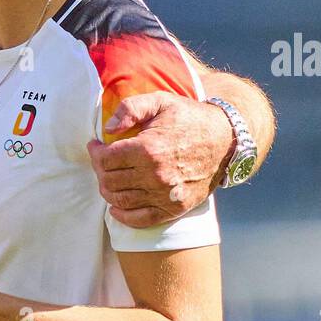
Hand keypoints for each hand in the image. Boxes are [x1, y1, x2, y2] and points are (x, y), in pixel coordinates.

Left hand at [87, 93, 233, 227]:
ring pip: (120, 200)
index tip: (95, 145)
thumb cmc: (189, 117)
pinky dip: (123, 216)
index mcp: (149, 149)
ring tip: (108, 179)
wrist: (225, 139)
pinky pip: (141, 219)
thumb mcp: (160, 101)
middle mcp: (156, 175)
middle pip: (110, 181)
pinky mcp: (175, 208)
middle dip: (100, 170)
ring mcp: (165, 195)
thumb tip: (108, 130)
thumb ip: (130, 109)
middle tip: (102, 161)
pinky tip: (116, 207)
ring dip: (107, 191)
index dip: (95, 152)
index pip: (105, 159)